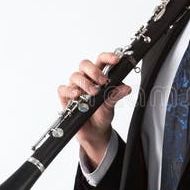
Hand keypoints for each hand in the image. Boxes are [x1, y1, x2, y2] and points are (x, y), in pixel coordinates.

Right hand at [58, 52, 130, 167]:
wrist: (95, 131)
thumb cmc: (102, 114)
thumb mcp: (111, 105)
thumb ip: (116, 95)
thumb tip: (127, 88)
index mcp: (98, 76)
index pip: (101, 60)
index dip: (107, 57)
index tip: (116, 60)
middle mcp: (85, 78)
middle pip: (85, 64)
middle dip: (94, 70)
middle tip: (103, 81)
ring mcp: (75, 87)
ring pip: (75, 76)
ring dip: (85, 83)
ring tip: (94, 93)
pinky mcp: (66, 97)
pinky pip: (63, 89)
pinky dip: (69, 90)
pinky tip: (76, 95)